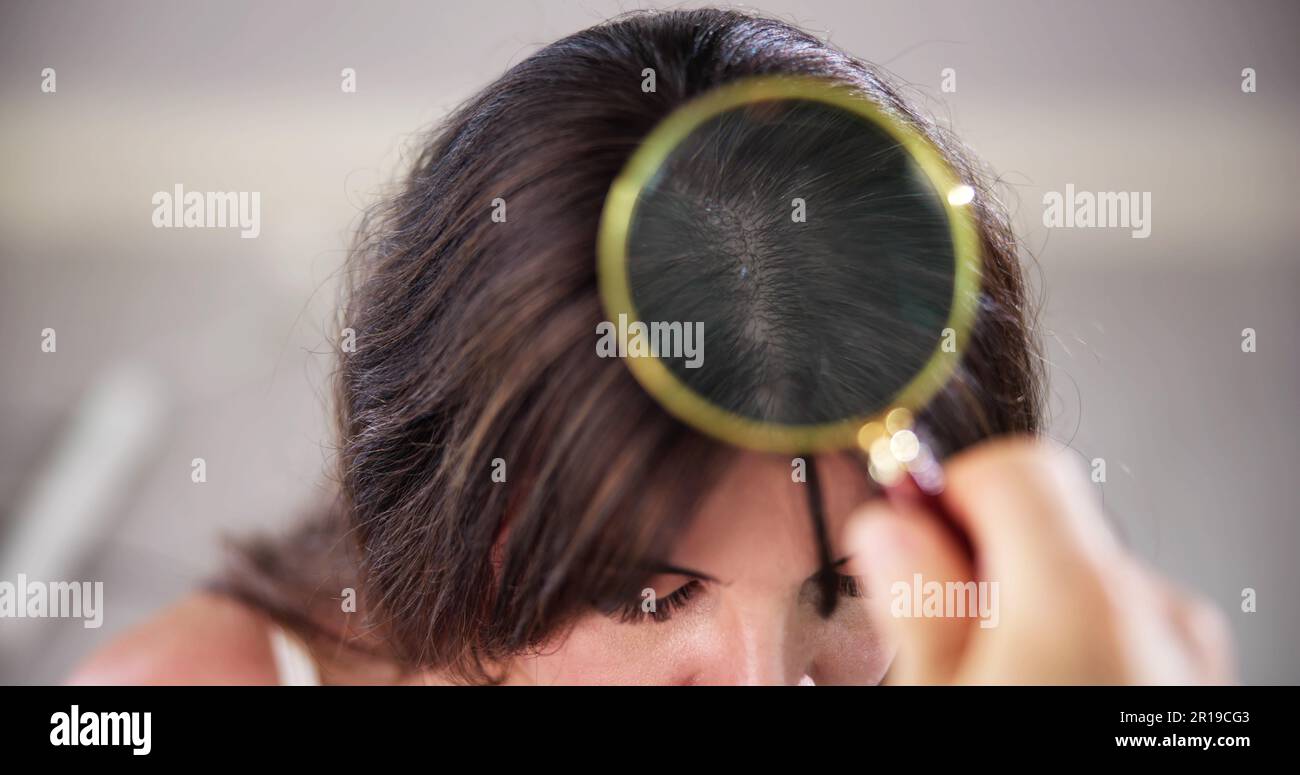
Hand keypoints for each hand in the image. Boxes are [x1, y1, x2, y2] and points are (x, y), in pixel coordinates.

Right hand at [843, 437, 1234, 683]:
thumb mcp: (935, 696)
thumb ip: (915, 597)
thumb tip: (890, 522)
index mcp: (1081, 599)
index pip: (1016, 463)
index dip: (951, 490)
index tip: (919, 537)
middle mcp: (1152, 608)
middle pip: (1049, 519)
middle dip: (987, 557)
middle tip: (947, 632)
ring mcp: (1184, 646)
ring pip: (1084, 574)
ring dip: (1032, 605)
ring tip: (998, 676)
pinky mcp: (1196, 678)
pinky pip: (1126, 621)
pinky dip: (1080, 641)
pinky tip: (1044, 687)